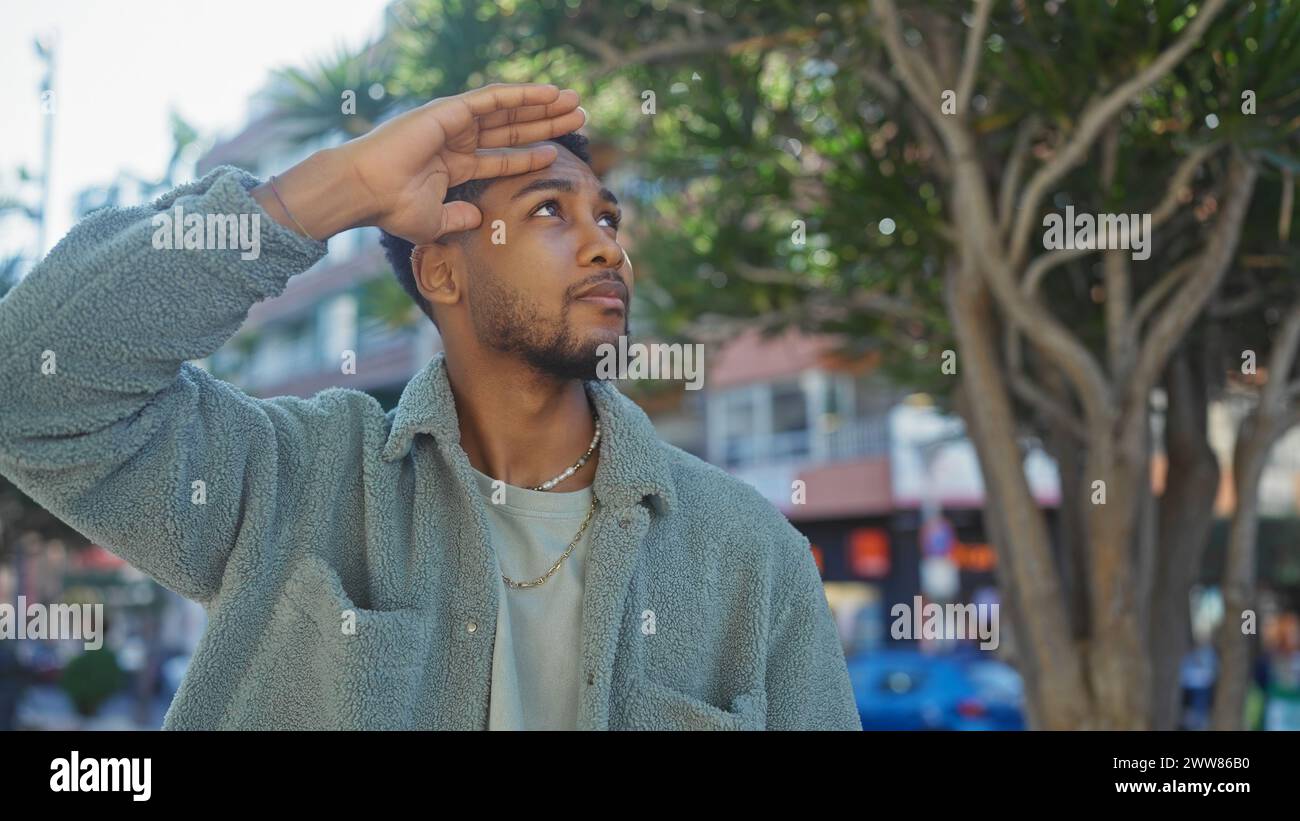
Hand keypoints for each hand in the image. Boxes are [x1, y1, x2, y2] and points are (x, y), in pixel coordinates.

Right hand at [339, 82, 584, 242]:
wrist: (366, 191)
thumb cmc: (391, 207)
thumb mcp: (434, 221)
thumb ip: (458, 217)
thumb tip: (478, 217)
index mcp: (452, 164)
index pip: (501, 157)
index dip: (529, 156)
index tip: (556, 153)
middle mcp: (455, 139)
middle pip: (512, 129)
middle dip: (546, 123)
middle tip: (579, 118)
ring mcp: (453, 122)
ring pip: (508, 109)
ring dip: (542, 104)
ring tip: (574, 101)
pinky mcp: (450, 110)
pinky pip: (493, 98)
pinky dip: (522, 94)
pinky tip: (547, 92)